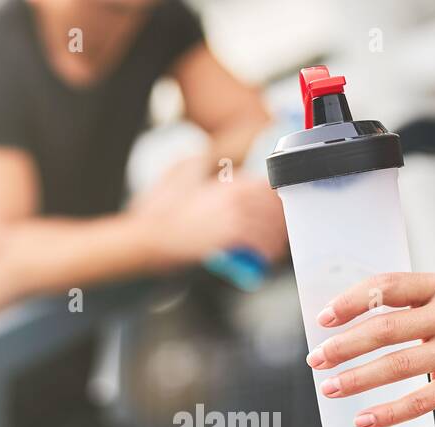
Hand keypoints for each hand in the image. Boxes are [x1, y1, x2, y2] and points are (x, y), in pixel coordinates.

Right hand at [133, 158, 286, 266]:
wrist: (155, 235)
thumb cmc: (165, 213)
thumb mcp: (183, 177)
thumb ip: (199, 167)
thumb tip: (201, 158)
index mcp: (229, 184)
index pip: (267, 190)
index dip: (275, 204)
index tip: (276, 214)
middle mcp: (237, 197)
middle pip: (274, 210)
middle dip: (279, 224)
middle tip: (280, 235)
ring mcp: (237, 217)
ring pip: (271, 228)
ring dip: (275, 240)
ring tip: (274, 249)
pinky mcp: (233, 237)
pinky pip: (261, 245)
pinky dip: (266, 253)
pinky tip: (264, 258)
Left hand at [305, 272, 434, 426]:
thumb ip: (408, 305)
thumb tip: (350, 324)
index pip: (387, 287)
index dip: (351, 302)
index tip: (324, 318)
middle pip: (385, 329)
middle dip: (343, 346)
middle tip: (317, 359)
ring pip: (397, 366)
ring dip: (356, 379)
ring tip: (330, 388)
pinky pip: (418, 401)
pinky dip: (387, 412)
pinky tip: (364, 419)